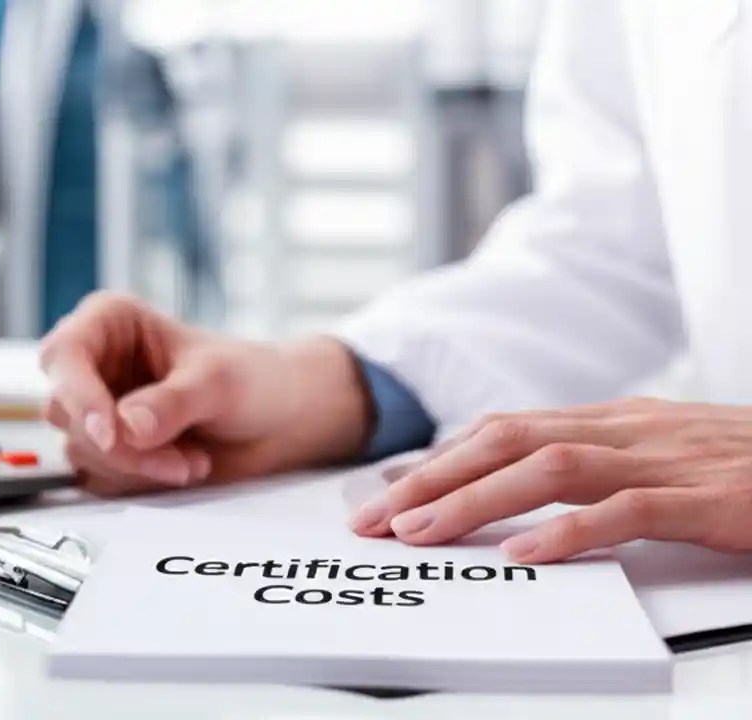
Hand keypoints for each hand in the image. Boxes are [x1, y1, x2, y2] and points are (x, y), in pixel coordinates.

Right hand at [39, 292, 371, 495]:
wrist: (279, 422)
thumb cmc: (253, 379)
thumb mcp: (218, 382)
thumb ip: (172, 402)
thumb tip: (127, 426)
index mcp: (111, 322)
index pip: (64, 355)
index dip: (79, 394)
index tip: (111, 432)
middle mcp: (96, 364)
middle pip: (65, 410)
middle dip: (119, 444)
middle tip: (175, 457)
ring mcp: (98, 410)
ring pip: (81, 449)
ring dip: (137, 465)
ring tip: (190, 458)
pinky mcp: (108, 450)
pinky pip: (98, 476)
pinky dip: (140, 480)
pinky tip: (181, 466)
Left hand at [349, 397, 751, 562]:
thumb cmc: (750, 467)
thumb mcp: (663, 455)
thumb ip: (598, 465)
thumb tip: (522, 491)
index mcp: (616, 420)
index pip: (506, 429)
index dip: (441, 459)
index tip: (389, 492)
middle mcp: (630, 429)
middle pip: (509, 440)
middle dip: (433, 479)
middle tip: (375, 518)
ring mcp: (668, 459)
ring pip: (551, 468)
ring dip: (476, 501)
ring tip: (422, 532)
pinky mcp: (709, 497)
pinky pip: (627, 510)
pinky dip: (570, 531)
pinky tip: (525, 554)